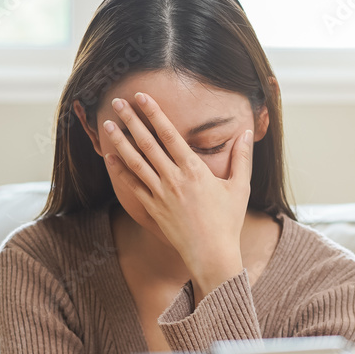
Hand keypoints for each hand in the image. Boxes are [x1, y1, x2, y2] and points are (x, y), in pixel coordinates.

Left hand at [102, 92, 253, 301]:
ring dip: (120, 142)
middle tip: (118, 102)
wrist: (211, 255)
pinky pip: (133, 186)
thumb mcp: (240, 188)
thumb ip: (242, 158)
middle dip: (131, 121)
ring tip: (108, 125)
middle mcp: (174, 179)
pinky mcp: (153, 210)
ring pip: (136, 163)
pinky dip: (120, 171)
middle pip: (148, 144)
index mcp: (195, 170)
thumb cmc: (228, 222)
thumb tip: (246, 133)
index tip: (142, 98)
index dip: (154, 114)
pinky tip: (110, 158)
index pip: (170, 135)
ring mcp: (161, 195)